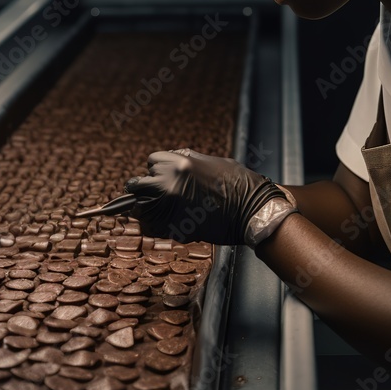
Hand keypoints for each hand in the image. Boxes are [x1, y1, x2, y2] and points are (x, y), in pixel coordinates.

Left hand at [124, 149, 286, 244]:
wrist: (253, 210)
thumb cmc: (237, 185)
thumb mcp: (210, 162)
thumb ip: (185, 163)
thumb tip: (166, 167)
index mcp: (179, 163)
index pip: (151, 162)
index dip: (157, 171)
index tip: (164, 178)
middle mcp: (169, 182)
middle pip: (137, 184)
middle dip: (144, 190)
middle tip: (155, 197)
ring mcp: (169, 206)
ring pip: (139, 207)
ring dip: (146, 209)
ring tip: (160, 212)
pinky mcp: (173, 227)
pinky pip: (150, 227)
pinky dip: (154, 226)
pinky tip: (167, 223)